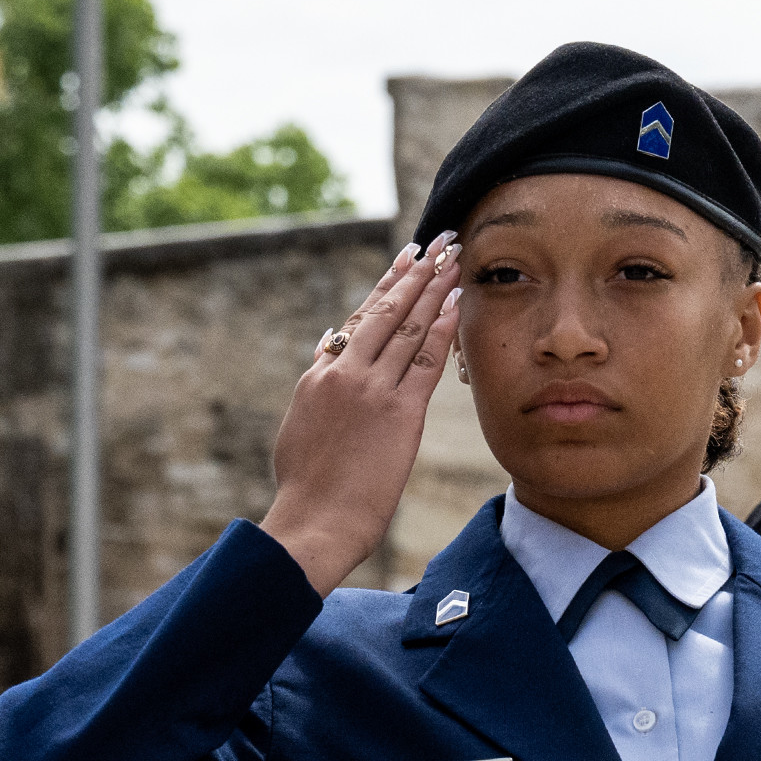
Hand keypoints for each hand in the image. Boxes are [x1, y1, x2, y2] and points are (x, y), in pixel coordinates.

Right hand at [264, 240, 461, 593]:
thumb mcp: (302, 424)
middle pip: (383, 311)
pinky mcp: (398, 412)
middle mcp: (343, 373)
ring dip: (432, 289)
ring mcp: (370, 390)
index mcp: (319, 375)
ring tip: (453, 259)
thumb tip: (325, 350)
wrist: (314, 519)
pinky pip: (425, 360)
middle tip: (437, 242)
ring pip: (406, 327)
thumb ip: (318, 383)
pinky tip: (458, 301)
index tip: (404, 261)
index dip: (385, 288)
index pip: (357, 321)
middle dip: (413, 274)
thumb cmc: (308, 484)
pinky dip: (442, 327)